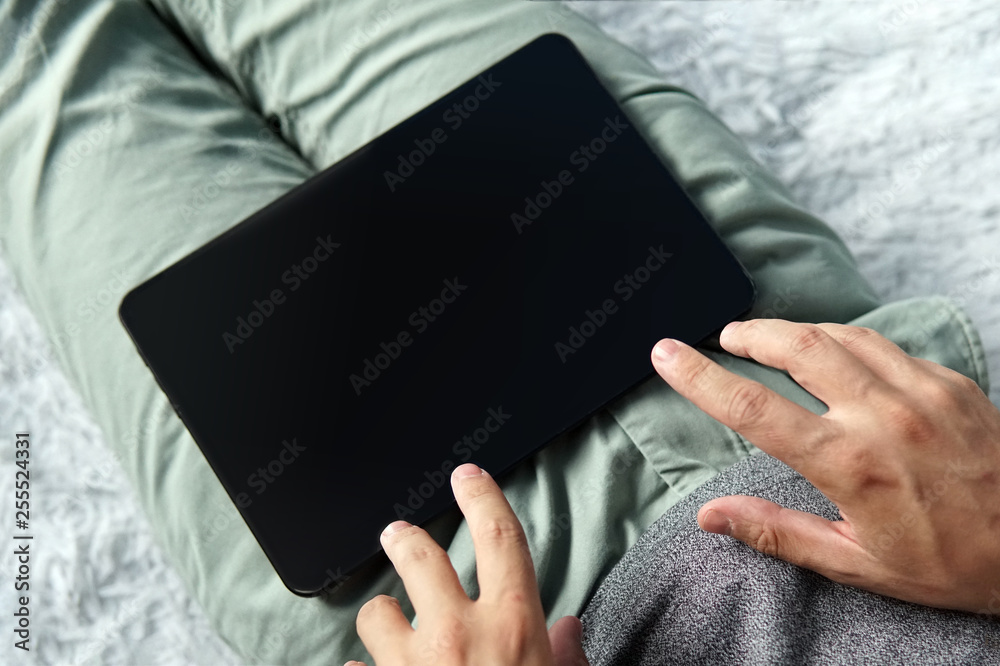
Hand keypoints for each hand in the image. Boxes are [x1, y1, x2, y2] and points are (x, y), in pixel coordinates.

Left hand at [347, 463, 589, 665]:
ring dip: (381, 615)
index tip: (468, 477)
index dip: (483, 500)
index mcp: (511, 626)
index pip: (500, 540)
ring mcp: (411, 664)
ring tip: (383, 619)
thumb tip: (568, 632)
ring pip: (378, 614)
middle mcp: (457, 635)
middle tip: (396, 532)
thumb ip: (564, 656)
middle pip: (423, 560)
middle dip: (407, 539)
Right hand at [650, 319, 999, 614]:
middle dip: (750, 333)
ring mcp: (921, 391)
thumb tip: (710, 515)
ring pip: (840, 335)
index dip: (700, 377)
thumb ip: (776, 531)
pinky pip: (885, 346)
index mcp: (849, 464)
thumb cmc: (950, 565)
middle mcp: (881, 415)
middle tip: (725, 336)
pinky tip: (836, 355)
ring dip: (795, 329)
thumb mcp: (855, 563)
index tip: (667, 354)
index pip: (753, 407)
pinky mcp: (950, 382)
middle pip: (796, 346)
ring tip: (768, 336)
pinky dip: (847, 342)